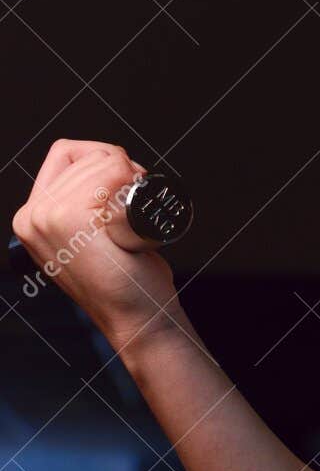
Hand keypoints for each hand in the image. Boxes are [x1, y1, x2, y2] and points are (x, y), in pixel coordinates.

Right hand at [12, 139, 182, 349]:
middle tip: (131, 212)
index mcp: (31, 217)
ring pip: (102, 159)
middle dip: (122, 169)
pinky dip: (130, 183)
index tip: (120, 193)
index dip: (103, 163)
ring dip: (129, 180)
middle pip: (87, 153)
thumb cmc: (125, 279)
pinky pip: (111, 169)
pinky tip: (127, 221)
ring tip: (129, 222)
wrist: (137, 318)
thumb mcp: (89, 238)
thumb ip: (80, 209)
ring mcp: (45, 216)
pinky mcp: (67, 218)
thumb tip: (102, 168)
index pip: (67, 153)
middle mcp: (30, 215)